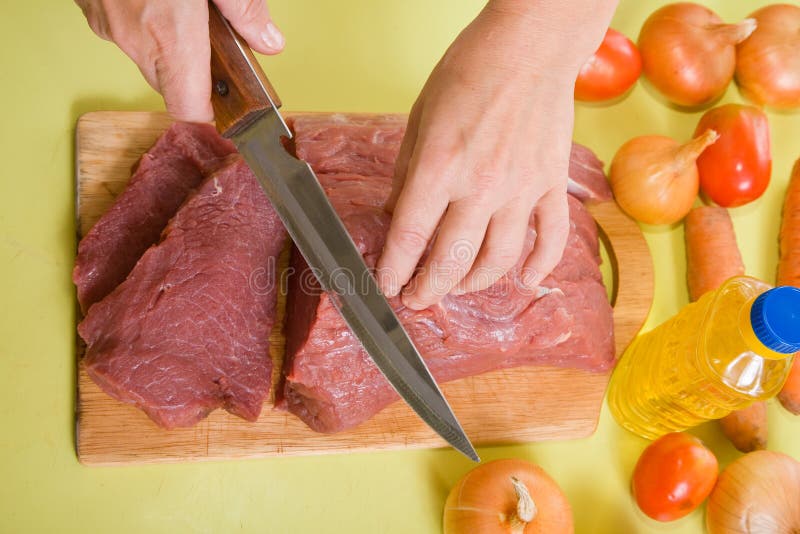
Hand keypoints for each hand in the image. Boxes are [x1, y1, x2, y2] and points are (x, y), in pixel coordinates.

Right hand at [75, 0, 283, 121]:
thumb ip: (244, 10)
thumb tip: (268, 42)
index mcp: (169, 36)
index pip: (188, 109)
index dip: (211, 111)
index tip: (228, 101)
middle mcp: (132, 38)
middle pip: (170, 82)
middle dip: (196, 68)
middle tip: (216, 38)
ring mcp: (105, 22)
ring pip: (145, 53)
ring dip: (168, 39)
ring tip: (183, 4)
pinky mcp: (89, 4)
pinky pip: (123, 27)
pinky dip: (143, 17)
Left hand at [377, 0, 615, 309]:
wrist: (532, 45)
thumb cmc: (470, 71)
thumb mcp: (420, 117)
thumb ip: (407, 172)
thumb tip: (395, 216)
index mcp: (440, 165)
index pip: (409, 235)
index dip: (394, 269)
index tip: (387, 285)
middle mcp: (482, 185)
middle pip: (452, 259)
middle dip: (429, 289)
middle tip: (416, 299)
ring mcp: (522, 188)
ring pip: (499, 258)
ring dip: (474, 283)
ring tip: (457, 287)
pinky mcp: (552, 183)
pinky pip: (551, 237)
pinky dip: (541, 265)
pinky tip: (526, 280)